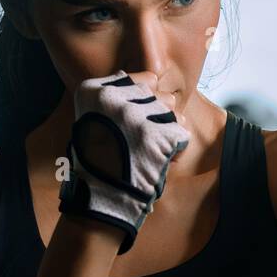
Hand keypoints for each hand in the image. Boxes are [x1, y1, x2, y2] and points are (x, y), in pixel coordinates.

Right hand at [58, 71, 191, 253]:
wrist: (101, 197)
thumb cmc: (101, 160)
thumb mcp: (95, 118)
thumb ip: (120, 95)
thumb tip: (155, 80)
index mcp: (94, 90)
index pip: (145, 79)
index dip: (146, 101)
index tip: (131, 123)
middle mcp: (113, 98)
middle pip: (161, 94)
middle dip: (158, 117)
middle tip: (140, 142)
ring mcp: (136, 116)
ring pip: (174, 111)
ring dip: (169, 132)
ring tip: (149, 151)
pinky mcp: (157, 135)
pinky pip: (183, 134)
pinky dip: (176, 150)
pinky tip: (158, 162)